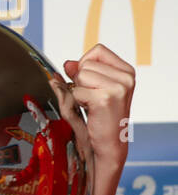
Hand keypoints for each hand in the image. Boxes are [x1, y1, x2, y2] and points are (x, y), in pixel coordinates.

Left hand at [63, 43, 135, 170]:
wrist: (108, 144)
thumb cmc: (99, 119)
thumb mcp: (90, 90)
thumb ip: (79, 74)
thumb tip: (67, 63)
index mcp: (126, 71)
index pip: (97, 50)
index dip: (85, 64)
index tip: (90, 83)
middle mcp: (126, 77)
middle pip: (86, 63)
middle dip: (80, 80)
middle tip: (91, 98)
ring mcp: (119, 87)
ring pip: (80, 75)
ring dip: (78, 91)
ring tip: (91, 104)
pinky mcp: (106, 98)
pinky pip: (77, 91)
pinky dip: (77, 102)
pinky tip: (90, 111)